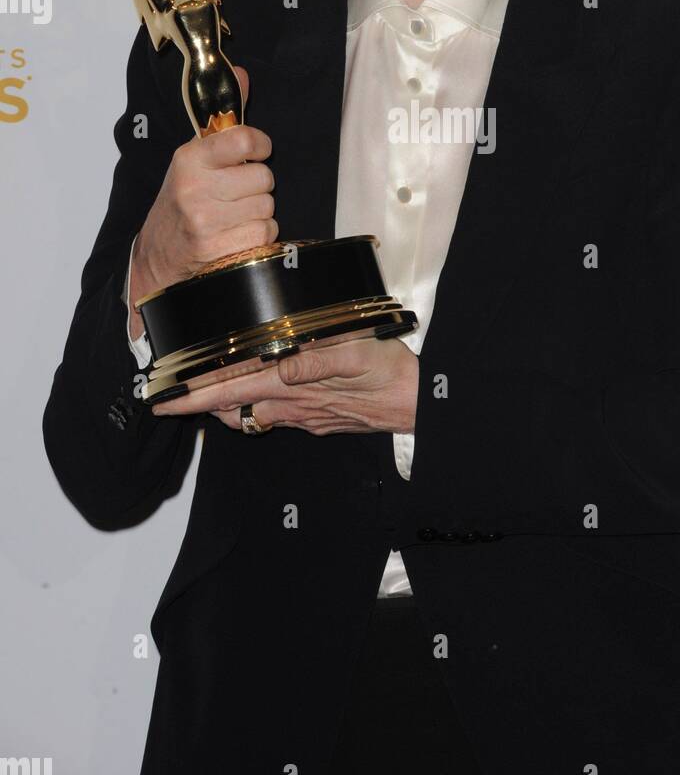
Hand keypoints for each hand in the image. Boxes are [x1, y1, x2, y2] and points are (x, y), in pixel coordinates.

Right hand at [129, 67, 276, 332]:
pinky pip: (265, 233)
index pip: (244, 139)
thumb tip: (241, 72)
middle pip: (264, 177)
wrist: (158, 257)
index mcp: (189, 159)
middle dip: (256, 186)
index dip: (259, 145)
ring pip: (268, 206)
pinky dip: (257, 236)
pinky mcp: (218, 250)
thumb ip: (224, 118)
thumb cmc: (182, 202)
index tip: (254, 152)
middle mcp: (194, 188)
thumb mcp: (195, 157)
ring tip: (232, 216)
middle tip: (234, 193)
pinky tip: (235, 235)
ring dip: (258, 213)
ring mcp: (205, 222)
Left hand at [151, 336, 418, 434]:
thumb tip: (278, 359)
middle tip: (166, 403)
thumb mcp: (356, 353)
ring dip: (224, 408)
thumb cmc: (390, 372)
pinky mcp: (317, 420)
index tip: (163, 397)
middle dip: (196, 405)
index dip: (194, 392)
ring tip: (203, 397)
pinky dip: (254, 407)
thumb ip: (314, 358)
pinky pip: (274, 417)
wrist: (420, 405)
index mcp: (293, 384)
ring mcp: (303, 417)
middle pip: (231, 407)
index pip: (231, 387)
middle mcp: (291, 406)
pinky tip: (258, 396)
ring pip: (250, 415)